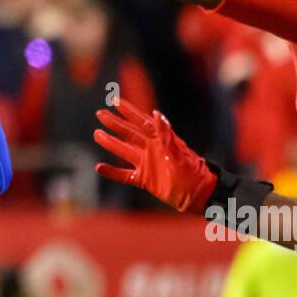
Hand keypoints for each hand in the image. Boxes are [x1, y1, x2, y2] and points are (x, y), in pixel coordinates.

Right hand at [93, 98, 216, 213]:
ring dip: (111, 143)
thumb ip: (166, 135)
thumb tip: (156, 114)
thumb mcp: (179, 154)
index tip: (115, 100)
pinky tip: (99, 167)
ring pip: (124, 151)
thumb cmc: (193, 173)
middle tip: (100, 113)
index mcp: (161, 140)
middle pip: (129, 133)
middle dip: (115, 124)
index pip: (141, 121)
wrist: (199, 196)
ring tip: (96, 134)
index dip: (128, 111)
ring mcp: (147, 164)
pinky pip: (124, 175)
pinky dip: (112, 172)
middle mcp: (151, 150)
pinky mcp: (145, 180)